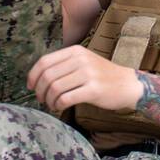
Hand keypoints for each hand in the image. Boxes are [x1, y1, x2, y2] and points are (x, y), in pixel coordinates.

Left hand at [27, 45, 143, 113]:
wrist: (128, 84)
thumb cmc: (103, 76)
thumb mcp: (84, 62)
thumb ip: (64, 65)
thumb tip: (37, 77)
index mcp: (75, 51)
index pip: (44, 61)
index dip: (33, 75)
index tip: (30, 86)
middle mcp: (80, 60)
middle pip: (47, 76)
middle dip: (39, 90)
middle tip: (41, 99)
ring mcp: (88, 74)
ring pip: (55, 88)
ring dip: (48, 100)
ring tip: (52, 104)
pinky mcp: (93, 90)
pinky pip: (66, 98)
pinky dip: (58, 105)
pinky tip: (59, 107)